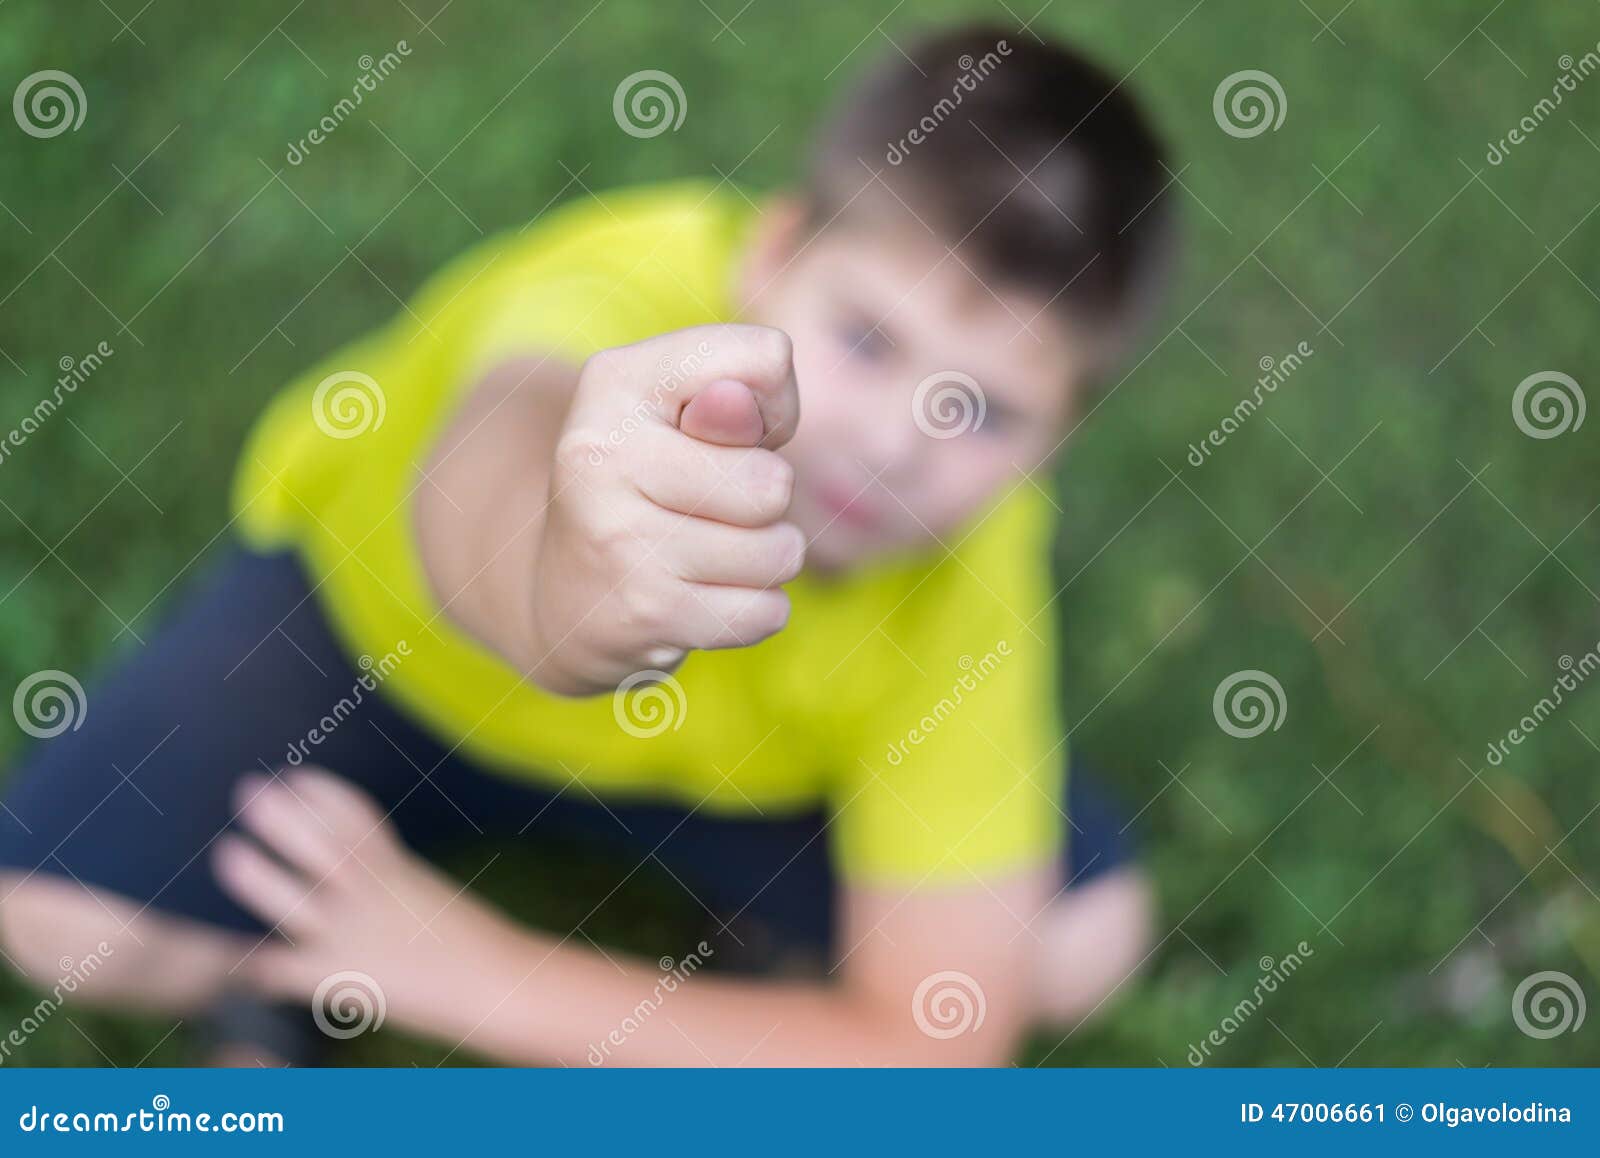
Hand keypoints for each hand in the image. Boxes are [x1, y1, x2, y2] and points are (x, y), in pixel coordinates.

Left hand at [212, 768, 521, 1046]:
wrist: (499, 982)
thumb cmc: (477, 944)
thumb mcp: (434, 897)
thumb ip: (398, 885)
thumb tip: (373, 875)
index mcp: (398, 868)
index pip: (355, 815)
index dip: (321, 791)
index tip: (297, 773)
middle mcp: (371, 892)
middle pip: (317, 842)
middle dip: (280, 814)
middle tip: (247, 788)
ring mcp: (353, 932)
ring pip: (292, 897)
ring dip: (257, 874)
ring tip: (227, 852)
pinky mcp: (342, 975)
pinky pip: (286, 970)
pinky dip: (256, 967)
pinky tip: (231, 960)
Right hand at [528, 323, 804, 694]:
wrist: (566, 598)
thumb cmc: (654, 488)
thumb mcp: (683, 414)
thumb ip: (741, 388)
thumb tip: (748, 413)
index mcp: (617, 381)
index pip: (767, 357)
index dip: (776, 407)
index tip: (726, 431)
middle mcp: (604, 453)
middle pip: (775, 482)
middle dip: (767, 503)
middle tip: (709, 508)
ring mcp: (620, 538)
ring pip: (778, 553)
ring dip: (765, 561)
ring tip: (709, 555)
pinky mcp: (644, 611)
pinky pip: (763, 613)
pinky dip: (754, 612)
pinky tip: (706, 598)